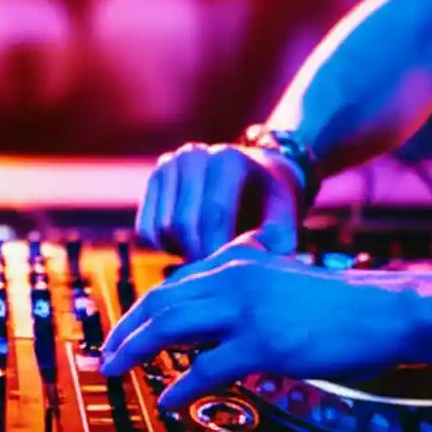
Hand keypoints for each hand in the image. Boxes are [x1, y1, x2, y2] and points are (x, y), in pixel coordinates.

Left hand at [99, 238, 420, 408]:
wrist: (386, 308)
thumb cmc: (339, 301)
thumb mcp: (282, 277)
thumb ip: (244, 282)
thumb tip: (208, 308)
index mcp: (238, 260)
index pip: (172, 282)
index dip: (141, 308)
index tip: (123, 328)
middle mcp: (235, 277)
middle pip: (160, 302)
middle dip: (125, 330)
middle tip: (106, 353)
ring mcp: (247, 310)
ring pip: (170, 327)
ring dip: (136, 350)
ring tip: (117, 370)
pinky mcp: (264, 343)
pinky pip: (206, 367)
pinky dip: (180, 385)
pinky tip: (168, 399)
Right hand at [136, 143, 303, 260]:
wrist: (254, 172)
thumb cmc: (271, 200)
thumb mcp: (286, 216)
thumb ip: (277, 239)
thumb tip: (252, 259)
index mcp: (227, 159)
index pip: (212, 215)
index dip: (217, 252)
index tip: (226, 276)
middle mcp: (193, 156)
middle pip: (182, 224)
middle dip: (197, 257)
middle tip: (214, 275)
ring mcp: (169, 165)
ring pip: (160, 229)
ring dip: (180, 253)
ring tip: (206, 255)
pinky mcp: (153, 180)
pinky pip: (145, 230)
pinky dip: (163, 247)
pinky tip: (188, 245)